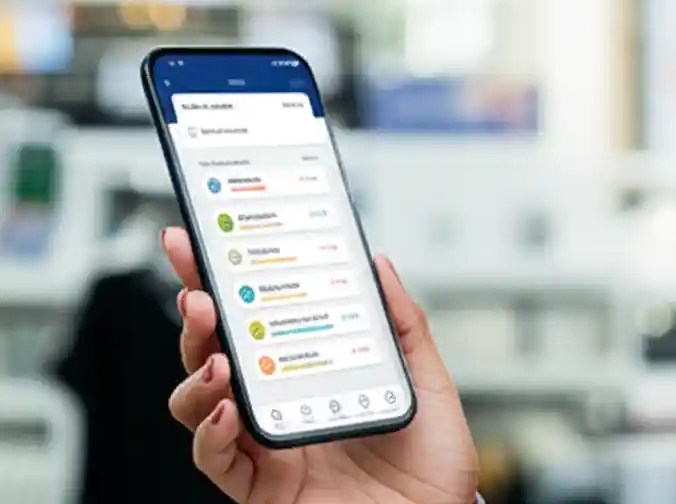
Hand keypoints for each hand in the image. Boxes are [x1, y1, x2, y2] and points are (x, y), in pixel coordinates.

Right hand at [163, 227, 478, 503]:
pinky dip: (211, 433)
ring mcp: (265, 446)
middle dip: (197, 317)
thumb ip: (404, 324)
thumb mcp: (427, 381)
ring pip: (198, 403)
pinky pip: (216, 459)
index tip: (202, 243)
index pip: (254, 321)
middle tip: (200, 290)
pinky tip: (226, 410)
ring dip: (197, 372)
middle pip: (214, 353)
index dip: (221, 284)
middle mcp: (278, 407)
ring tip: (220, 354)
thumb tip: (378, 264)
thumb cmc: (432, 465)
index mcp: (309, 375)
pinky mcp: (261, 488)